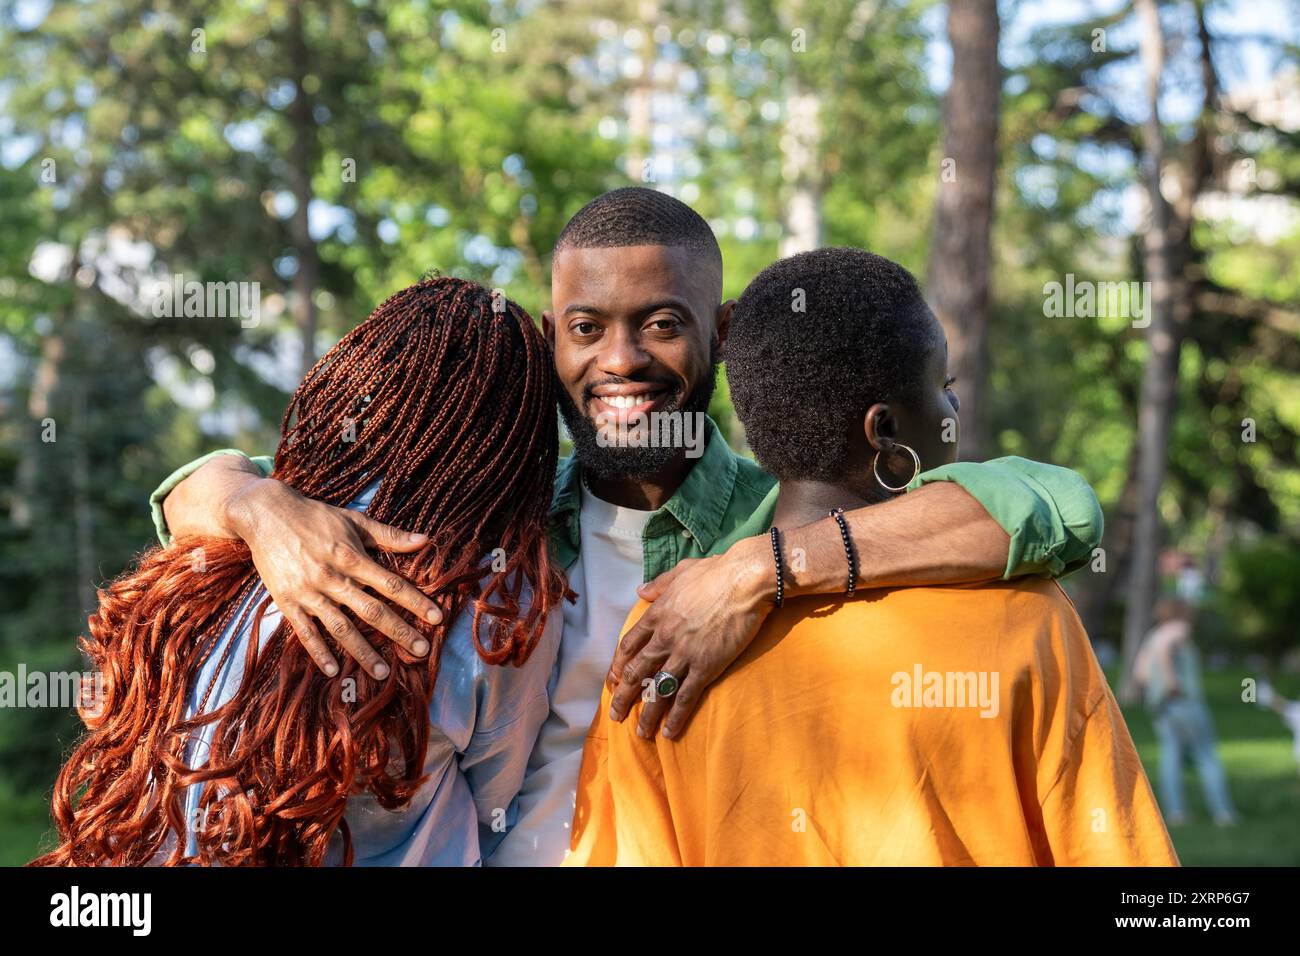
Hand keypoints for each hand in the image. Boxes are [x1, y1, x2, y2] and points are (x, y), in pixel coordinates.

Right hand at [226, 478, 442, 678]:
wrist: (265, 514)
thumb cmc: (314, 516)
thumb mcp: (353, 520)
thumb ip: (388, 535)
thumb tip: (425, 541)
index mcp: (351, 557)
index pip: (391, 584)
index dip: (415, 601)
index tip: (437, 617)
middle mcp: (332, 578)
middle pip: (371, 611)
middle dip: (398, 632)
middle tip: (421, 651)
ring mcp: (309, 593)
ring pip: (340, 627)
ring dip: (362, 651)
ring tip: (382, 672)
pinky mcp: (287, 602)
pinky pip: (305, 632)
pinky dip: (318, 651)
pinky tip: (332, 670)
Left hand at [605, 536, 771, 739]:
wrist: (744, 580)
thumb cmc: (716, 572)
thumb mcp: (680, 572)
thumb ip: (658, 584)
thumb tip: (640, 591)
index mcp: (657, 615)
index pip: (628, 646)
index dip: (618, 666)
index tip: (612, 680)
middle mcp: (664, 638)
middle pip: (635, 673)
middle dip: (623, 697)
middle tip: (616, 715)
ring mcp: (684, 654)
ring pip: (657, 690)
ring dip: (647, 715)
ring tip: (641, 734)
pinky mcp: (706, 666)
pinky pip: (686, 697)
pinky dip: (676, 717)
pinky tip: (669, 733)